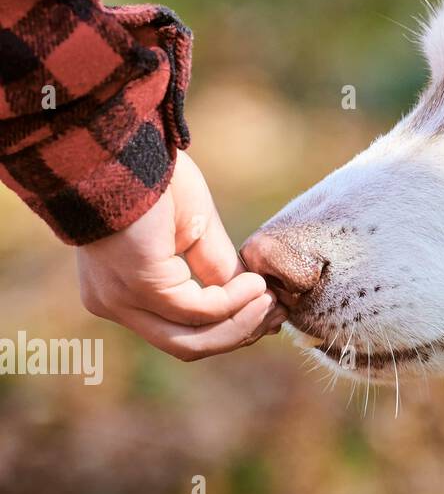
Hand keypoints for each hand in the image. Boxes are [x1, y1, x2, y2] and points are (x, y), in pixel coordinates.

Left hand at [75, 151, 285, 359]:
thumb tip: (253, 297)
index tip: (270, 311)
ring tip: (269, 300)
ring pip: (191, 339)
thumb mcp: (195, 231)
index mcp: (124, 293)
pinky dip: (233, 302)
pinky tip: (255, 285)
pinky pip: (198, 309)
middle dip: (238, 333)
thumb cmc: (155, 179)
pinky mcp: (140, 285)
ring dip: (240, 324)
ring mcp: (123, 299)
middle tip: (276, 312)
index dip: (230, 329)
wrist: (122, 147)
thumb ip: (216, 267)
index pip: (180, 332)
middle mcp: (116, 304)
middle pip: (187, 346)